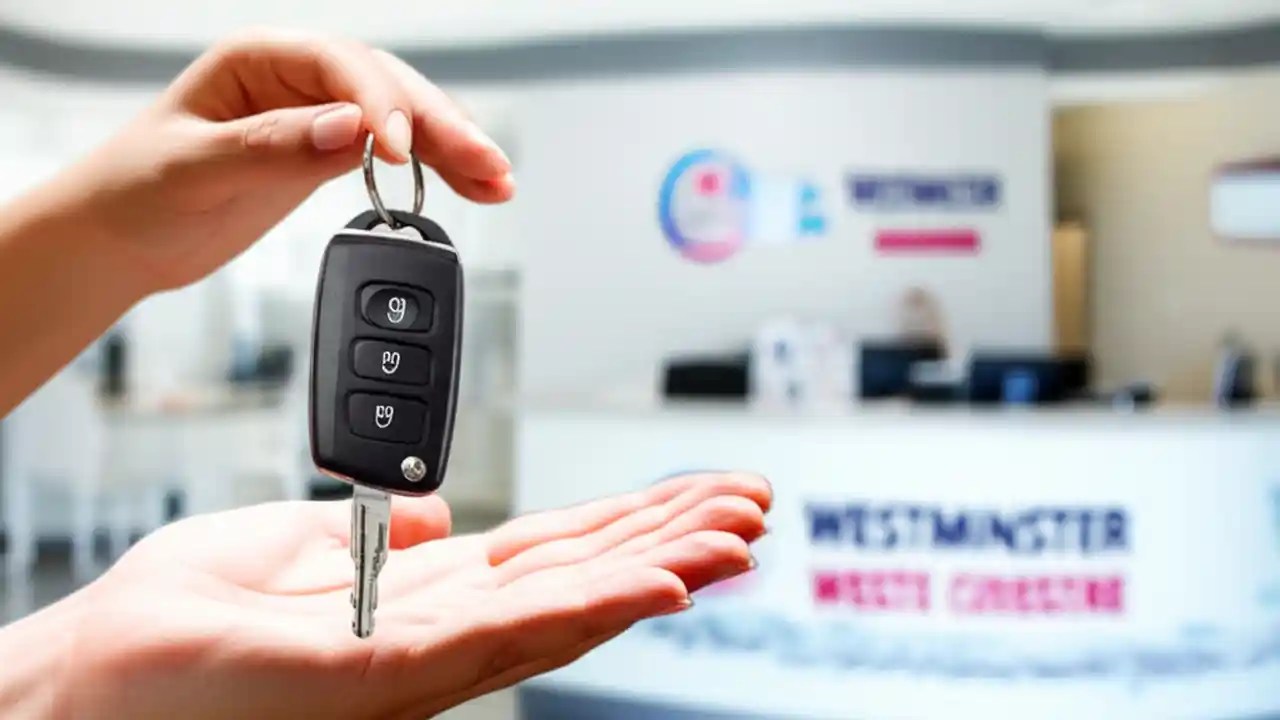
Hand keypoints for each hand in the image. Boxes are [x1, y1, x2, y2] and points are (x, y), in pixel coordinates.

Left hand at [23, 473, 768, 718]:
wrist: (79, 687)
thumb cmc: (164, 632)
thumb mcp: (282, 544)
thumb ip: (372, 528)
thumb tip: (434, 512)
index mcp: (416, 597)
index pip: (546, 554)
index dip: (625, 523)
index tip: (689, 494)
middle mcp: (435, 633)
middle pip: (576, 576)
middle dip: (669, 540)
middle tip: (750, 508)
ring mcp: (420, 664)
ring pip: (563, 608)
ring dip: (657, 570)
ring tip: (735, 539)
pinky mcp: (387, 681)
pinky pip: (506, 636)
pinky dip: (590, 609)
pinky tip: (655, 584)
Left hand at [69, 29, 513, 291]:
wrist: (120, 240)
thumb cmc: (133, 190)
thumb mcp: (193, 167)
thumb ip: (273, 146)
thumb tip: (348, 130)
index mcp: (258, 60)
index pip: (340, 65)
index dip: (379, 103)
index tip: (399, 150)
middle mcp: (297, 82)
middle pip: (388, 89)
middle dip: (441, 125)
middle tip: (485, 163)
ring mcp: (317, 120)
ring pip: (403, 122)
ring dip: (453, 149)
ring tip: (498, 180)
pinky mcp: (326, 159)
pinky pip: (393, 157)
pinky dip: (434, 174)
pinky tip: (470, 188)